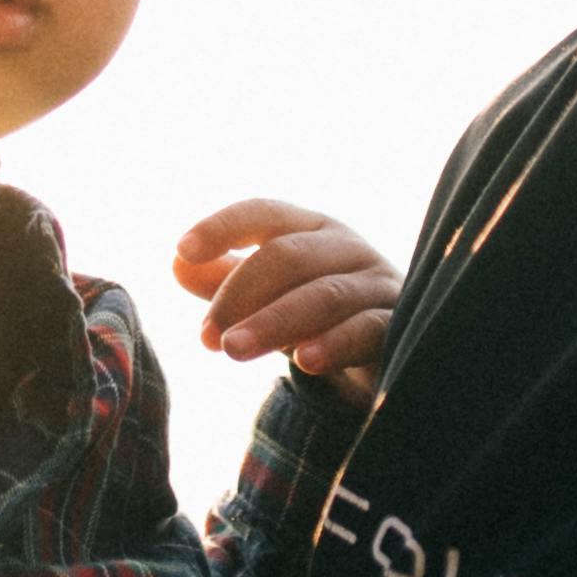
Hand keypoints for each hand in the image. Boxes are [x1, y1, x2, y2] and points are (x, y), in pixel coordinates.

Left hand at [175, 197, 398, 383]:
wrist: (391, 356)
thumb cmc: (320, 317)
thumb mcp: (271, 298)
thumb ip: (226, 281)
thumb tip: (177, 264)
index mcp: (310, 230)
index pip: (263, 214)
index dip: (222, 227)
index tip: (183, 250)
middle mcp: (346, 247)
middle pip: (289, 255)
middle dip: (240, 293)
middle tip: (207, 338)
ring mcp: (377, 284)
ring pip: (324, 294)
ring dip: (274, 322)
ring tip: (233, 350)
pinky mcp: (399, 326)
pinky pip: (366, 329)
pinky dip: (335, 343)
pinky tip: (305, 362)